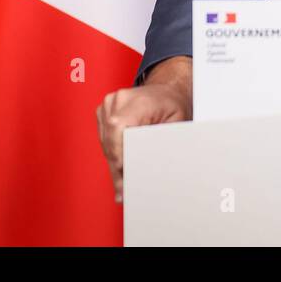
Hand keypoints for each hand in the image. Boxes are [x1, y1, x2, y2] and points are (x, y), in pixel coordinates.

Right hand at [96, 56, 192, 202]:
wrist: (168, 89)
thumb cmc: (174, 104)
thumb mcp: (177, 122)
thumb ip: (162, 141)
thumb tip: (152, 165)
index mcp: (138, 100)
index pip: (118, 130)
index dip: (120, 157)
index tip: (124, 181)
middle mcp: (119, 100)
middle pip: (110, 141)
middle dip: (117, 168)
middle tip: (123, 192)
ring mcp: (109, 104)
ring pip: (105, 143)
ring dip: (114, 162)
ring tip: (122, 184)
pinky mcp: (104, 111)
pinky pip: (104, 138)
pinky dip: (112, 152)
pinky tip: (121, 165)